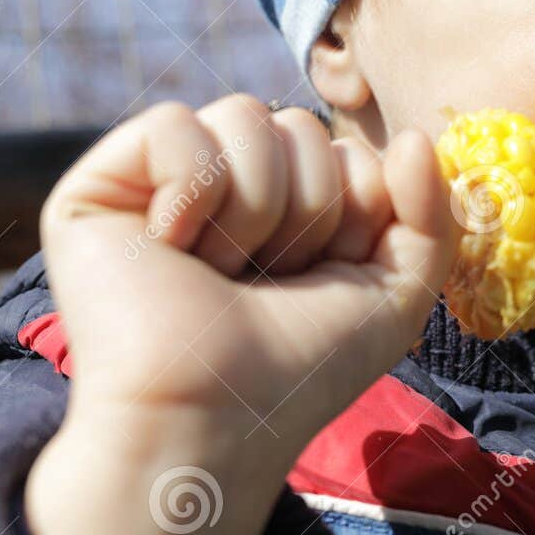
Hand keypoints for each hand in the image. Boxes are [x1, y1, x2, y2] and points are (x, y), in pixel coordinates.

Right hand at [26, 94, 458, 534]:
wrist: (213, 419)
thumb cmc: (299, 369)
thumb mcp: (395, 296)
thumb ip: (432, 216)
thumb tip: (407, 136)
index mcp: (289, 205)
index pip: (348, 149)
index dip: (355, 211)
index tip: (321, 277)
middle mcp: (227, 185)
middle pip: (300, 125)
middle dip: (306, 210)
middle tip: (264, 280)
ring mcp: (162, 181)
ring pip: (244, 115)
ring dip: (252, 208)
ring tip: (218, 271)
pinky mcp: (102, 184)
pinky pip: (173, 124)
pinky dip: (189, 191)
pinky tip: (169, 248)